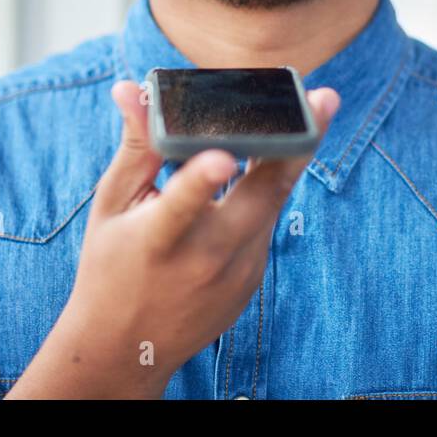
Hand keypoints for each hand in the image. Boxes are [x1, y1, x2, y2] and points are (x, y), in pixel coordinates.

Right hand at [6, 78, 338, 397]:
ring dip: (291, 153)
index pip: (183, 207)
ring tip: (316, 105)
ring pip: (272, 200)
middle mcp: (206, 258)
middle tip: (326, 98)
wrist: (130, 348)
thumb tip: (132, 89)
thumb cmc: (111, 266)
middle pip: (262, 195)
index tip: (221, 156)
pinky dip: (265, 186)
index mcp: (160, 240)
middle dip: (298, 144)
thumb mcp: (113, 206)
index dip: (200, 181)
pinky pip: (265, 218)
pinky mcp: (254, 275)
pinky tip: (269, 152)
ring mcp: (238, 271)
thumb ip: (137, 148)